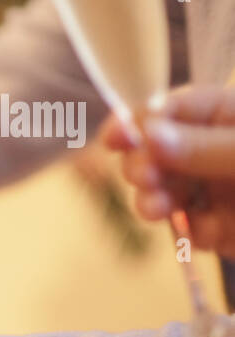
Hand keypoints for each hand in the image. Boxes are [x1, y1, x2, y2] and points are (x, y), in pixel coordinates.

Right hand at [104, 85, 234, 258]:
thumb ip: (204, 146)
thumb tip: (147, 135)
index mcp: (229, 116)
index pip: (174, 108)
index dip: (140, 120)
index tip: (113, 138)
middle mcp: (215, 149)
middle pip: (156, 149)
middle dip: (142, 163)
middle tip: (144, 179)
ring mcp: (214, 188)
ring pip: (162, 187)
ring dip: (150, 196)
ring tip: (155, 208)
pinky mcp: (216, 226)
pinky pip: (182, 223)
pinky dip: (180, 226)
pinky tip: (191, 227)